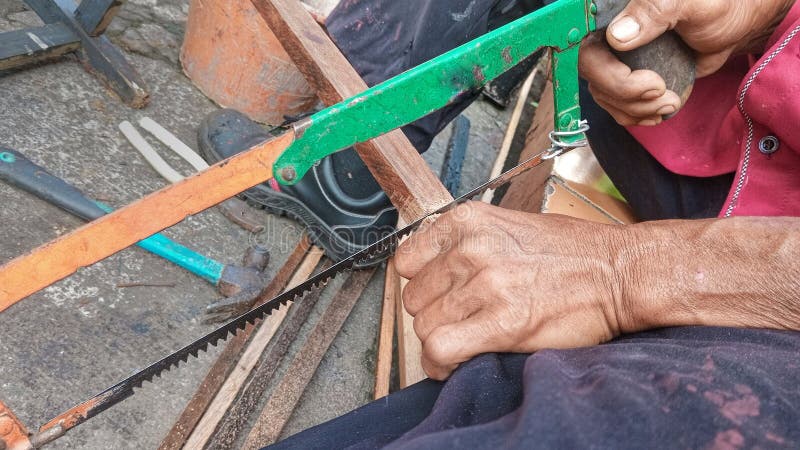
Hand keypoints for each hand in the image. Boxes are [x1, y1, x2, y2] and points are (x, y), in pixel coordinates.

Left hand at [394, 202, 625, 379]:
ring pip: (425, 327)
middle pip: (414, 298)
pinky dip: (440, 364)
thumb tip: (433, 271)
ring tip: (463, 342)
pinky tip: (455, 363)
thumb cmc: (571, 252)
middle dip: (432, 315)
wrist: (619, 272)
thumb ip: (467, 244)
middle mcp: (472, 249)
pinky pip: (441, 349)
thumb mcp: (509, 227)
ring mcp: (487, 284)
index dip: (420, 284)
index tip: (436, 295)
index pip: (406, 261)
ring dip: (440, 341)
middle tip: (459, 321)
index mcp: (469, 222)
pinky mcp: (503, 322)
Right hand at [579, 0, 794, 125]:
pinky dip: (636, 116)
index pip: (585, 45)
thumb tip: (617, 37)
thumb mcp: (689, 2)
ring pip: (603, 94)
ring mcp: (616, 60)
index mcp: (613, 13)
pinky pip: (616, 106)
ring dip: (635, 109)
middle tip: (661, 91)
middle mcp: (607, 35)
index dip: (605, 71)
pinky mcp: (628, 79)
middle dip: (625, 94)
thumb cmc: (716, 4)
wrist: (733, 25)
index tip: (644, 80)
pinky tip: (659, 112)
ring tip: (669, 102)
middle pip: (592, 74)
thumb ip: (654, 10)